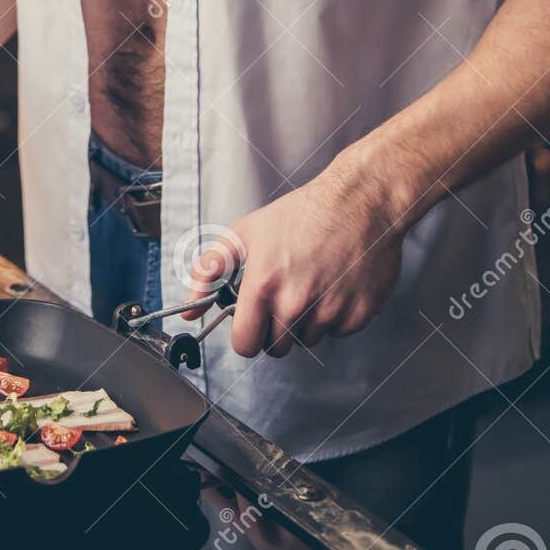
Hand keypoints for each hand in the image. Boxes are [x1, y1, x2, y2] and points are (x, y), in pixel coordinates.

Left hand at [182, 161, 404, 358]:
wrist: (359, 201)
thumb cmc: (302, 214)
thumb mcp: (244, 233)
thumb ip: (209, 271)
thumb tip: (189, 310)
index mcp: (264, 284)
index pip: (245, 344)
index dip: (246, 335)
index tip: (253, 323)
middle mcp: (296, 302)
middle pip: (277, 347)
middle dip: (276, 328)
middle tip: (286, 295)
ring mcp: (330, 310)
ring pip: (308, 340)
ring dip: (307, 321)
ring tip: (313, 283)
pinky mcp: (359, 314)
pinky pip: (339, 332)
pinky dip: (336, 315)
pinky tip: (336, 284)